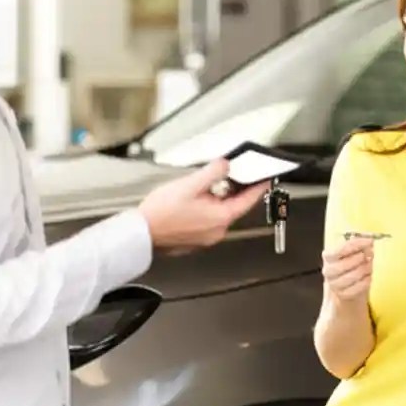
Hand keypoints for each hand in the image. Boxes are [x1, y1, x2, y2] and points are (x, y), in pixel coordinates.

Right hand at [138, 158, 268, 252]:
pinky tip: (191, 203)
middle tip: (224, 176)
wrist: (140, 234)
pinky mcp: (196, 240)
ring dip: (215, 200)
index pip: (248, 200)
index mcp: (220, 217)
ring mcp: (206, 237)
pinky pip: (208, 221)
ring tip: (199, 189)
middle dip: (230, 190)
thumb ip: (212, 172)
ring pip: (219, 213)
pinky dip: (206, 210)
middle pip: (233, 206)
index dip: (258, 187)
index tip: (265, 178)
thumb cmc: (161, 214)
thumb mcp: (189, 184)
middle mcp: (217, 231)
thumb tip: (225, 165)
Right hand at [322, 236, 374, 305]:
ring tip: (369, 266)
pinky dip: (365, 281)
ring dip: (364, 269)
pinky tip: (368, 276)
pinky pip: (357, 288)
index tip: (369, 241)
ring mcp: (334, 284)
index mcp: (328, 256)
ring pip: (351, 276)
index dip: (355, 245)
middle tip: (370, 255)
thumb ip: (359, 246)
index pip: (339, 250)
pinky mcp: (343, 295)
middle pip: (345, 264)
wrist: (347, 286)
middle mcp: (328, 270)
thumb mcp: (353, 252)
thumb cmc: (350, 265)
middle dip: (360, 258)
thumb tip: (369, 242)